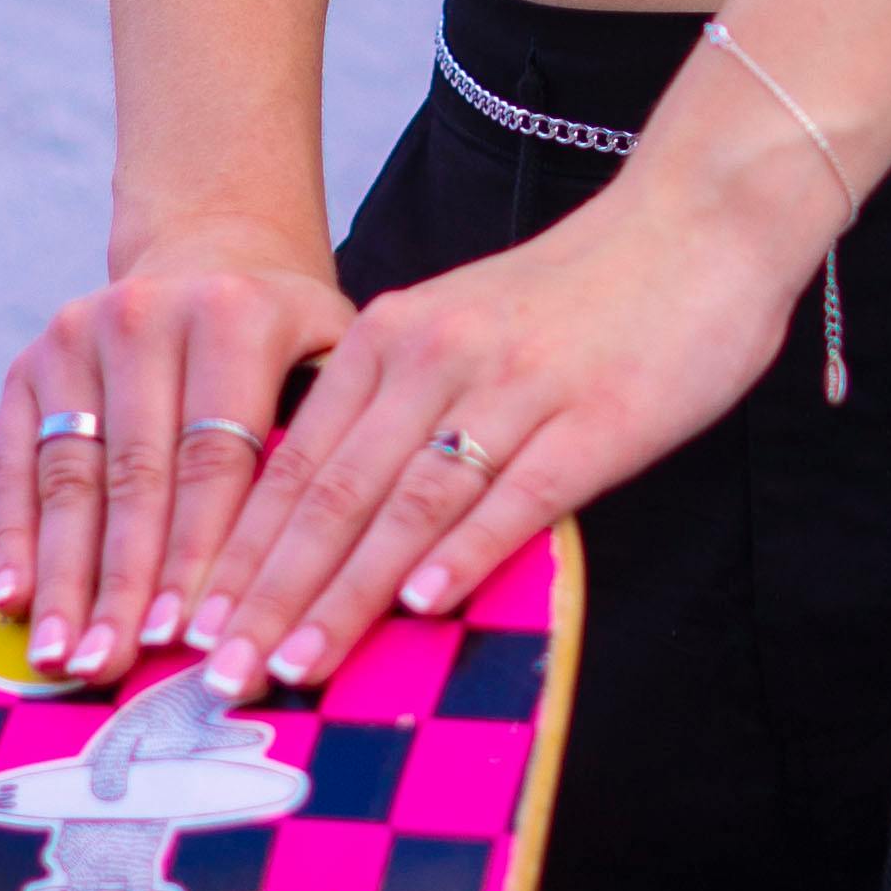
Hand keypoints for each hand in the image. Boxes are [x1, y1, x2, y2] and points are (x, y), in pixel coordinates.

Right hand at [0, 237, 357, 681]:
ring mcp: (78, 335)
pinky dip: (15, 535)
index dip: (200, 555)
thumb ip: (330, 441)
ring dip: (66, 575)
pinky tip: (17, 601)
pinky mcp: (31, 360)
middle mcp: (147, 316)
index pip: (216, 461)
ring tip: (66, 656)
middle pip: (137, 478)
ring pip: (71, 477)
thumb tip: (338, 573)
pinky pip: (16, 461)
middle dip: (125, 584)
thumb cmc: (286, 338)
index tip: (190, 639)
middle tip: (115, 666)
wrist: (212, 250)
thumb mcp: (332, 353)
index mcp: (234, 318)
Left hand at [183, 118, 824, 696]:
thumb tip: (344, 525)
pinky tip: (422, 606)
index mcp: (389, 338)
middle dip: (265, 596)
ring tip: (292, 665)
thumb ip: (402, 412)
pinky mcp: (596, 416)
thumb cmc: (584, 292)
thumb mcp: (461, 330)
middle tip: (215, 676)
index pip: (289, 466)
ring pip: (404, 504)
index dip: (234, 554)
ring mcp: (514, 386)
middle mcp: (433, 357)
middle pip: (329, 495)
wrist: (701, 214)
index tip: (190, 627)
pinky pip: (516, 492)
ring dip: (342, 594)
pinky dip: (463, 550)